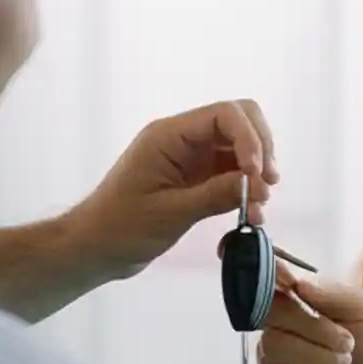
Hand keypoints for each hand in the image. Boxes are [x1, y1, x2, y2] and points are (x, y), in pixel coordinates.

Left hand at [64, 99, 279, 280]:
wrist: (95, 248)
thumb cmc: (121, 228)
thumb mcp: (170, 213)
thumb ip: (215, 195)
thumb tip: (259, 186)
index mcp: (169, 135)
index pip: (225, 115)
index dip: (250, 140)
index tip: (259, 177)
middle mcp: (183, 139)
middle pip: (238, 120)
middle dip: (260, 149)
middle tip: (267, 186)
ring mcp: (191, 157)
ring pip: (239, 147)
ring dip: (256, 172)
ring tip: (258, 208)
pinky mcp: (196, 178)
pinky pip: (231, 172)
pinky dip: (246, 188)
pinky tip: (250, 213)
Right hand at [258, 269, 362, 363]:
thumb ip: (335, 293)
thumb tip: (300, 285)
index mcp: (295, 299)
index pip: (270, 279)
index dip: (274, 276)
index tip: (291, 282)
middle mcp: (276, 325)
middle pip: (272, 312)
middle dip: (316, 327)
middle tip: (348, 342)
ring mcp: (270, 357)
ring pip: (276, 345)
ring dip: (321, 356)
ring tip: (346, 363)